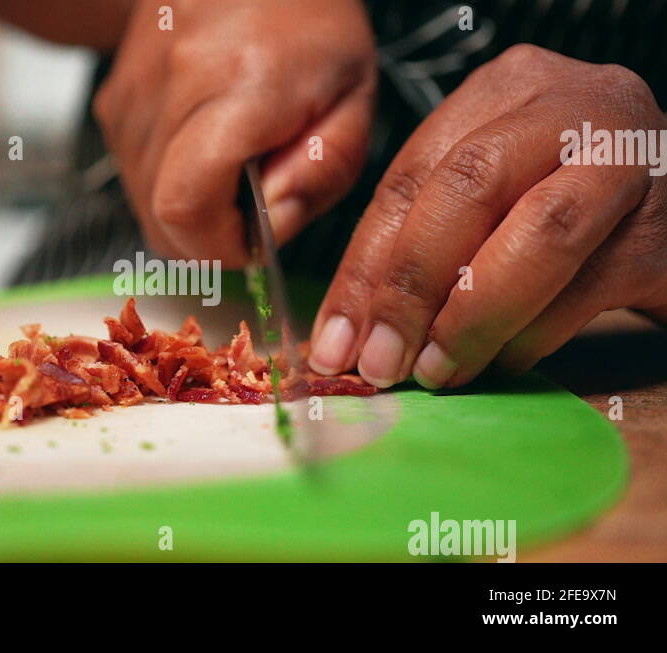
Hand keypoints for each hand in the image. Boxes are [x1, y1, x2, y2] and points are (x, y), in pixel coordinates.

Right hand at [94, 0, 375, 265]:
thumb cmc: (307, 25)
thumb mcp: (352, 100)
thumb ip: (320, 173)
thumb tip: (271, 231)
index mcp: (239, 90)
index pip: (188, 208)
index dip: (220, 245)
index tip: (256, 238)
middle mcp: (170, 90)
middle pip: (161, 219)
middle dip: (209, 238)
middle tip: (249, 208)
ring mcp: (132, 97)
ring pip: (143, 205)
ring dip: (189, 211)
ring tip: (230, 169)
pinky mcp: (113, 103)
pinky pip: (133, 177)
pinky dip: (167, 185)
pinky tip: (202, 150)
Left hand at [309, 44, 666, 388]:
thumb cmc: (557, 201)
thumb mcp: (484, 197)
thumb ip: (418, 242)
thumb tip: (345, 335)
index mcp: (504, 90)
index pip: (410, 178)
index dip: (364, 269)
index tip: (334, 342)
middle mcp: (569, 107)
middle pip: (469, 188)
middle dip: (412, 289)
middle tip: (381, 362)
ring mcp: (627, 160)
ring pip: (537, 237)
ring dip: (471, 319)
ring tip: (436, 372)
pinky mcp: (665, 228)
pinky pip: (585, 289)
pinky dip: (530, 336)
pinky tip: (498, 361)